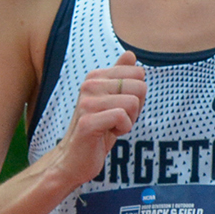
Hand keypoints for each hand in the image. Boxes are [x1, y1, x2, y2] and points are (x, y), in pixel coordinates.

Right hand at [54, 53, 145, 184]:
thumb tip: (130, 54)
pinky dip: (123, 130)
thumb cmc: (98, 129)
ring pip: (132, 103)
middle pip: (140, 87)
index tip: (121, 108)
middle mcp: (89, 85)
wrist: (74, 159)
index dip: (137, 95)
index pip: (138, 73)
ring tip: (111, 127)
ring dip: (129, 121)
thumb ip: (120, 76)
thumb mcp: (111, 100)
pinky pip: (122, 118)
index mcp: (96, 76)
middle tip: (117, 120)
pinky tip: (107, 134)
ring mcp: (87, 103)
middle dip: (136, 108)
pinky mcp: (88, 122)